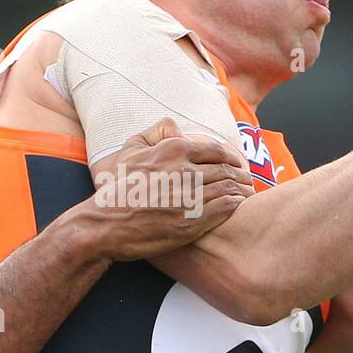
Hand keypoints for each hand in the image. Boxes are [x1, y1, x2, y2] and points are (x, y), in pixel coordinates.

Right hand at [91, 118, 253, 261]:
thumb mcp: (131, 150)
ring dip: (241, 190)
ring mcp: (190, 197)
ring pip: (229, 188)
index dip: (231, 157)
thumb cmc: (118, 188)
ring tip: (246, 194)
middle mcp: (185, 171)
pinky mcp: (192, 222)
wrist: (105, 224)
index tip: (236, 165)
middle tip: (247, 181)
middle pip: (226, 169)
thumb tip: (177, 128)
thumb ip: (157, 132)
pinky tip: (236, 207)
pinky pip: (225, 208)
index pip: (216, 150)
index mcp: (174, 150)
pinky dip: (235, 205)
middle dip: (240, 175)